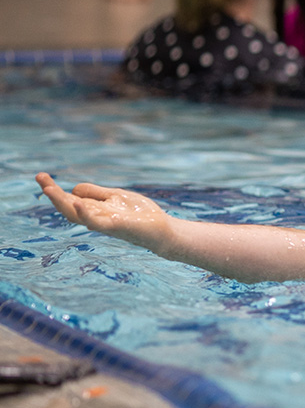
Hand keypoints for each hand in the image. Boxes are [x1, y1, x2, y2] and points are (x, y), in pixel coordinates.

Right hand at [36, 173, 172, 250]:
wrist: (162, 231)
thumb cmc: (140, 215)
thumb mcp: (116, 197)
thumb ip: (96, 193)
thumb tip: (73, 189)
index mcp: (94, 209)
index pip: (70, 198)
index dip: (55, 189)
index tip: (41, 176)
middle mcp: (95, 217)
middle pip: (68, 207)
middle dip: (53, 193)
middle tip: (39, 177)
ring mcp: (104, 223)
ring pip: (76, 215)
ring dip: (61, 203)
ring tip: (48, 189)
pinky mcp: (116, 227)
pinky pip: (96, 222)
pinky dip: (85, 214)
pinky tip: (77, 203)